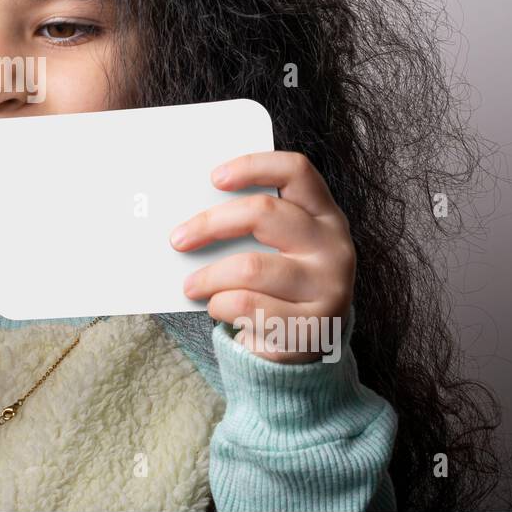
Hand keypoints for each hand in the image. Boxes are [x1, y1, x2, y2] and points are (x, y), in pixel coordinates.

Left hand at [169, 151, 353, 363]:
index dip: (253, 166)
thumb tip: (193, 217)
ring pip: (249, 267)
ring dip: (209, 277)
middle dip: (210, 224)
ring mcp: (328, 288)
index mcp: (325, 216)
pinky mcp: (312, 326)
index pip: (296, 171)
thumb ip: (252, 229)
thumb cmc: (280, 286)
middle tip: (178, 239)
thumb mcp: (279, 249)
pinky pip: (246, 305)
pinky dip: (220, 305)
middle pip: (263, 213)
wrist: (308, 345)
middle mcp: (333, 247)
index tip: (214, 177)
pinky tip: (218, 307)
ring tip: (191, 285)